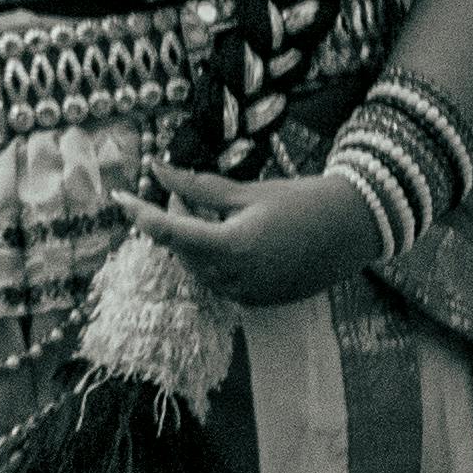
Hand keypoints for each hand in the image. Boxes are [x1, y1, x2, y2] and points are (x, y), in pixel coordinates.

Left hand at [114, 160, 390, 310]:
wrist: (354, 228)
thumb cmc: (303, 201)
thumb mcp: (247, 191)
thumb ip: (196, 186)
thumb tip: (157, 169)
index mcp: (229, 248)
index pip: (167, 232)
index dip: (139, 214)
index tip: (118, 198)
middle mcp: (233, 279)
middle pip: (182, 249)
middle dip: (177, 220)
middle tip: (186, 191)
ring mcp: (245, 295)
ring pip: (199, 266)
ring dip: (197, 240)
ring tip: (221, 211)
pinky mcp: (258, 302)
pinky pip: (221, 279)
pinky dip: (217, 257)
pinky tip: (239, 234)